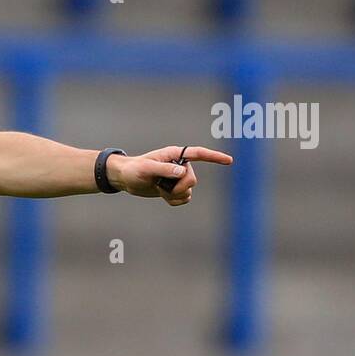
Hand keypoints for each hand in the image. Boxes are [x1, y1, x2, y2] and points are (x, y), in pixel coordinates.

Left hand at [106, 145, 233, 205]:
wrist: (126, 179)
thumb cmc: (134, 169)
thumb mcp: (146, 168)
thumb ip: (164, 169)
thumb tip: (182, 172)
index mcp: (174, 155)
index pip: (198, 154)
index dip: (214, 157)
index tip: (228, 161)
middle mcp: (179, 165)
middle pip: (192, 180)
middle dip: (179, 188)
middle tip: (162, 187)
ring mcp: (177, 178)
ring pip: (188, 191)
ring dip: (174, 195)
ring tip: (160, 190)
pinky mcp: (174, 188)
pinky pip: (183, 199)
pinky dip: (174, 201)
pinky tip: (163, 196)